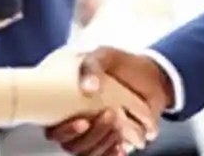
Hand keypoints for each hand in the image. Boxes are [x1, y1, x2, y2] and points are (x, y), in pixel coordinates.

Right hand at [45, 47, 172, 155]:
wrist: (150, 76)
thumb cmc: (121, 66)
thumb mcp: (105, 56)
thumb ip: (93, 64)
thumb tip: (88, 87)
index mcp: (64, 104)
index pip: (53, 130)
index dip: (65, 131)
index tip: (83, 121)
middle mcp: (75, 123)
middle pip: (72, 145)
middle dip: (91, 134)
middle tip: (110, 114)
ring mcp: (93, 135)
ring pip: (88, 152)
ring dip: (104, 141)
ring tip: (120, 122)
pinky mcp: (109, 142)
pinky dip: (112, 153)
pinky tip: (121, 145)